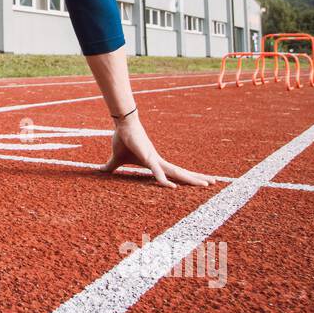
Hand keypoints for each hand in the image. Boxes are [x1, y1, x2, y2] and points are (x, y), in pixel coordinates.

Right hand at [97, 114, 212, 188]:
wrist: (122, 125)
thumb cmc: (122, 139)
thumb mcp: (116, 159)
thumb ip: (111, 167)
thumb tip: (100, 171)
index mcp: (154, 162)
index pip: (174, 171)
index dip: (186, 176)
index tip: (198, 182)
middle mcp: (159, 161)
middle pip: (181, 172)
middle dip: (197, 177)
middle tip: (213, 182)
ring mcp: (155, 159)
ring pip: (176, 172)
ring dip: (191, 179)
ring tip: (207, 183)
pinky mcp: (147, 157)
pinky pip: (157, 172)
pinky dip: (164, 180)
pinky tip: (172, 187)